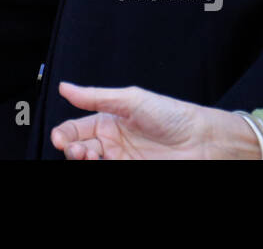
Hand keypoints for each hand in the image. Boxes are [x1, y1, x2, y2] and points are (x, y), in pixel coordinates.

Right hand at [49, 82, 262, 159]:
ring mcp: (121, 160)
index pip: (76, 129)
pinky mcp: (131, 173)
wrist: (202, 141)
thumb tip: (65, 88)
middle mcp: (112, 143)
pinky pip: (107, 173)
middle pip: (78, 150)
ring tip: (90, 157)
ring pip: (90, 164)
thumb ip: (95, 97)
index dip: (64, 134)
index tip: (60, 139)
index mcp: (108, 122)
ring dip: (83, 161)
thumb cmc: (171, 115)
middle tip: (78, 151)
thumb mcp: (131, 99)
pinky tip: (100, 163)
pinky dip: (98, 169)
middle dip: (71, 150)